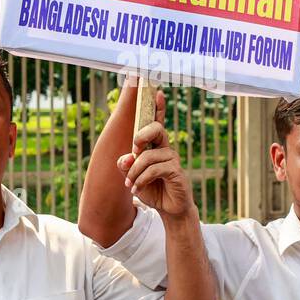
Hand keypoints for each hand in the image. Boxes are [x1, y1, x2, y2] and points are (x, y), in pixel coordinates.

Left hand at [115, 91, 194, 218]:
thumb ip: (126, 166)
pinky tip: (137, 188)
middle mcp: (165, 148)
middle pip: (156, 129)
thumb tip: (125, 158)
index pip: (157, 122)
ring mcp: (172, 158)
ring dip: (134, 172)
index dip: (158, 106)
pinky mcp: (175, 170)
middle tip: (134, 149)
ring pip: (147, 156)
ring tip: (130, 185)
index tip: (157, 91)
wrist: (168, 208)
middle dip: (141, 135)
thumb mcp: (133, 176)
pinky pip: (154, 169)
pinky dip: (141, 179)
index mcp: (155, 145)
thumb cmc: (152, 188)